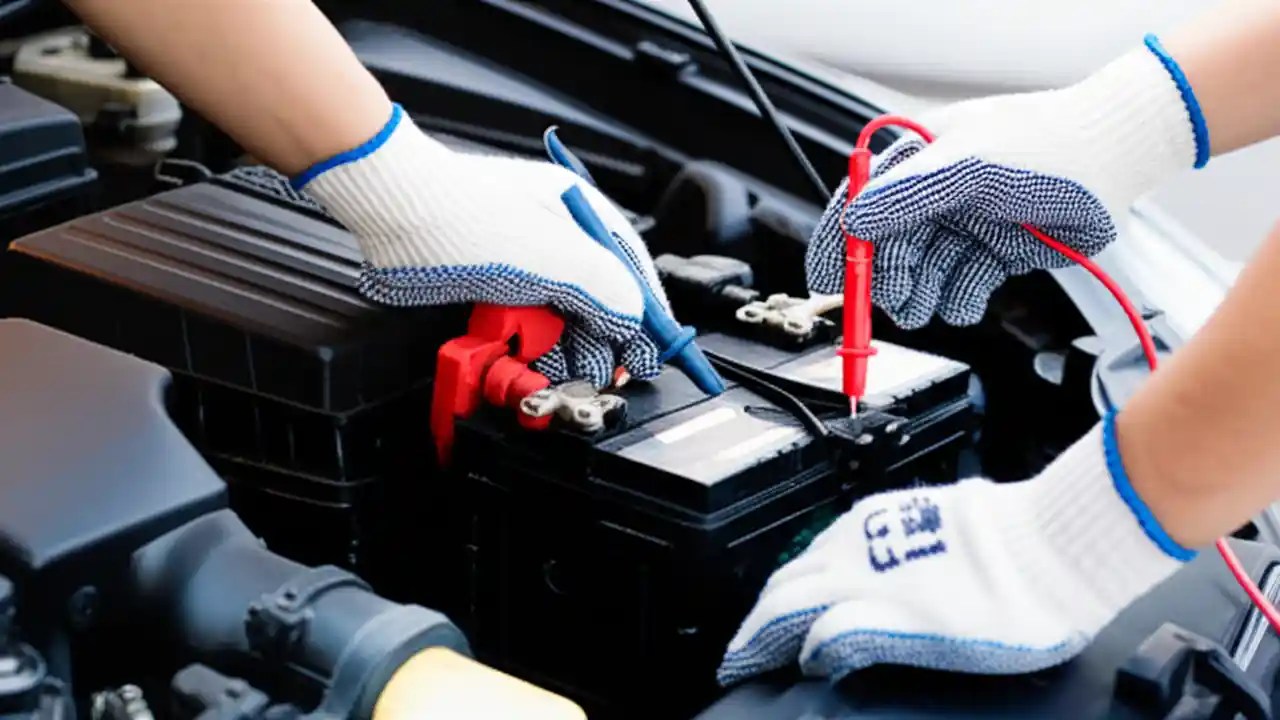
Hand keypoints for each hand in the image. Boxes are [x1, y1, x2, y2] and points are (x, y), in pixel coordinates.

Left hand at [297, 105, 668, 387]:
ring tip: (566, 376)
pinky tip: (531, 364)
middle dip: (603, 341)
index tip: (652, 354)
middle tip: (605, 377)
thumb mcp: (553, 255)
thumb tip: (634, 318)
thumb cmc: (464, 214)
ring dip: (566, 351)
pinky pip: (523, 323)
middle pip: (597, 299)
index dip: (645, 316)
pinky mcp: (488, 283)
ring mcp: (520, 260)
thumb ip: (604, 288)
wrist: (391, 211)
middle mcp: (555, 235)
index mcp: (581, 214)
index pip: (630, 271)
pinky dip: (531, 348)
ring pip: (560, 317)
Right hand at [717, 414, 1191, 685]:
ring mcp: (877, 526)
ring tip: (775, 614)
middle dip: (759, 620)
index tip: (739, 665)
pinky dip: (815, 562)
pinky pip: (836, 537)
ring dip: (784, 589)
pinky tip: (824, 571)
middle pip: (787, 585)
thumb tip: (815, 649)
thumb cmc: (1011, 605)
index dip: (754, 645)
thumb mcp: (938, 643)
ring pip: (808, 556)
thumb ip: (865, 640)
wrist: (1056, 545)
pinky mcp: (899, 511)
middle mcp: (859, 549)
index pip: (784, 617)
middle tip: (746, 648)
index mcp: (860, 585)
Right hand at [805, 38, 1204, 329]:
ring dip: (920, 295)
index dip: (839, 244)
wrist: (1114, 160)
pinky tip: (964, 301)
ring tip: (926, 309)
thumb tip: (855, 221)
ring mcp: (965, 223)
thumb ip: (908, 195)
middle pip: (889, 248)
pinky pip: (960, 284)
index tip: (825, 279)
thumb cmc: (1045, 145)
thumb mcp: (967, 165)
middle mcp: (936, 193)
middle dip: (888, 279)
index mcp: (917, 160)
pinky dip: (957, 298)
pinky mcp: (994, 251)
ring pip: (923, 272)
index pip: (861, 205)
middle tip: (895, 302)